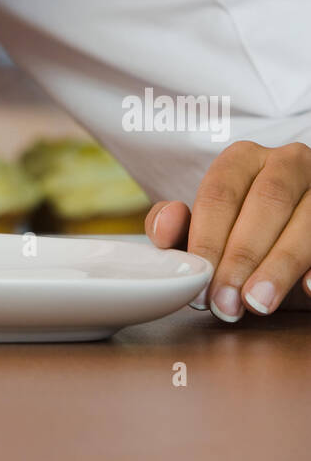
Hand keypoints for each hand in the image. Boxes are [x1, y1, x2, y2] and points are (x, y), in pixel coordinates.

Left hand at [146, 140, 310, 321]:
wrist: (290, 229)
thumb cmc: (243, 228)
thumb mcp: (209, 226)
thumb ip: (180, 226)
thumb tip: (163, 228)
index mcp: (244, 159)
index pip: (221, 193)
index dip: (208, 239)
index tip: (200, 280)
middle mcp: (287, 163)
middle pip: (266, 203)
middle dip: (242, 256)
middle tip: (226, 301)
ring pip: (306, 221)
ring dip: (279, 265)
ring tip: (257, 302)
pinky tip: (308, 288)